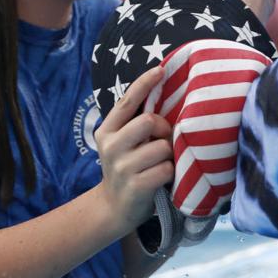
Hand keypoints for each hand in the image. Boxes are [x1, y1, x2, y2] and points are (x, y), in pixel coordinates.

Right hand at [94, 66, 173, 232]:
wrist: (114, 208)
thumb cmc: (127, 168)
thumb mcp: (122, 144)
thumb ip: (134, 124)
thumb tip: (164, 98)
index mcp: (106, 131)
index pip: (127, 101)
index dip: (144, 83)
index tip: (160, 70)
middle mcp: (110, 146)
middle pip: (149, 121)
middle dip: (164, 129)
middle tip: (164, 140)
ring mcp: (122, 167)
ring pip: (162, 147)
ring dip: (169, 154)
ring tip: (162, 162)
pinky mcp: (135, 186)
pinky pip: (166, 169)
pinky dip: (170, 172)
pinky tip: (161, 178)